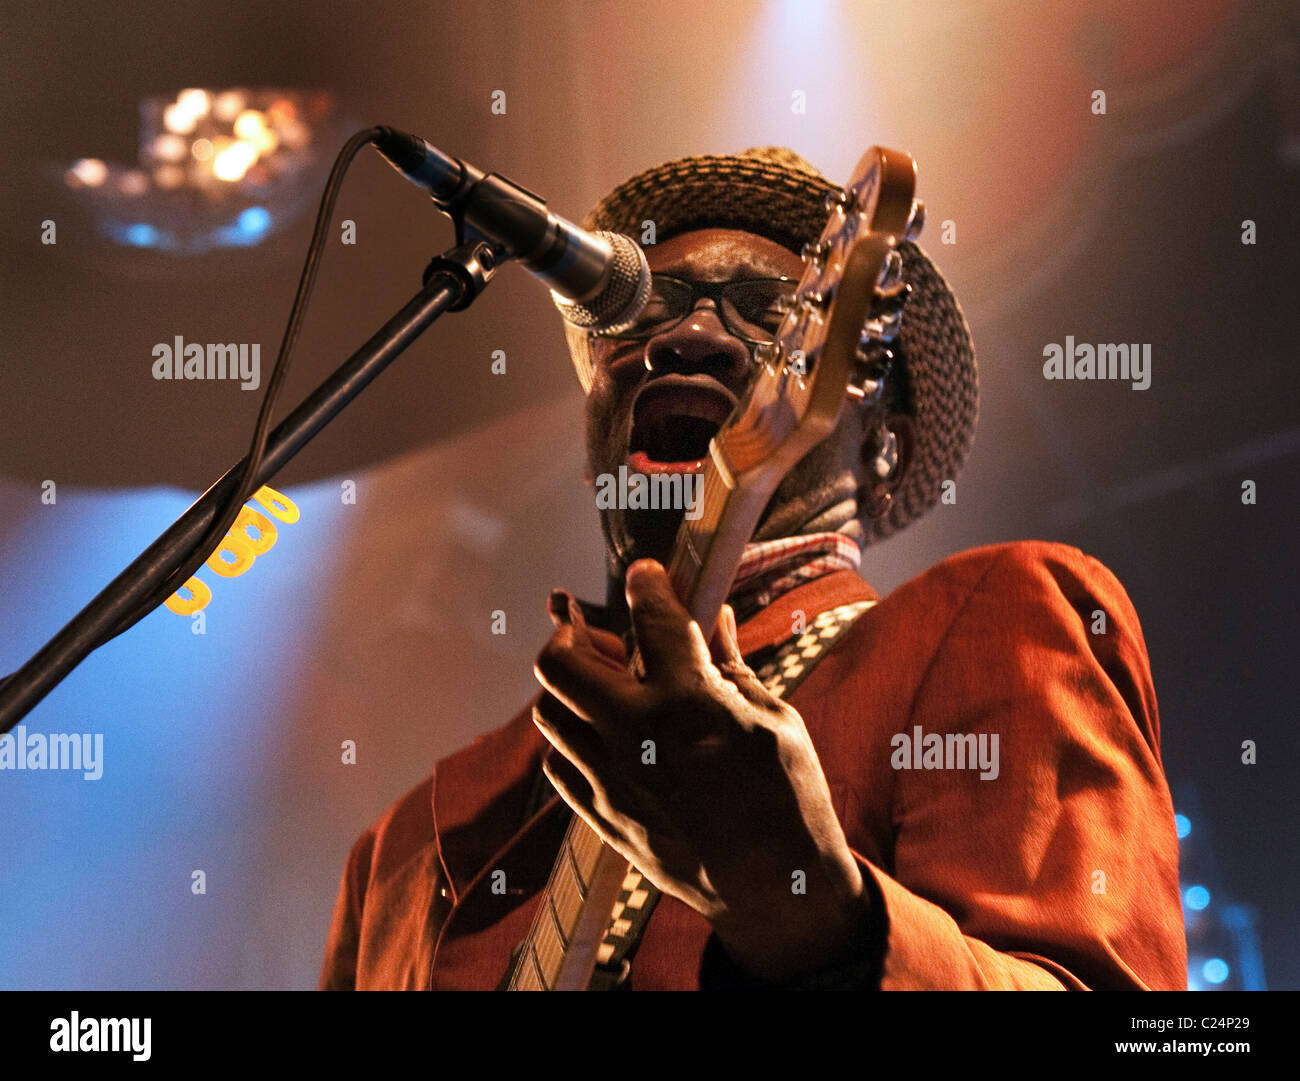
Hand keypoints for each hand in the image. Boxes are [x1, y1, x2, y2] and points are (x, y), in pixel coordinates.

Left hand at [532, 558, 872, 981]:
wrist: (777, 893)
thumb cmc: (789, 798)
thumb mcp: (775, 719)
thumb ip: (732, 664)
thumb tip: (715, 617)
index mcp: (688, 703)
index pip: (648, 618)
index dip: (646, 584)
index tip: (646, 575)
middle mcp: (636, 738)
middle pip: (559, 662)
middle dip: (571, 632)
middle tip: (598, 633)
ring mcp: (610, 783)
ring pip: (549, 713)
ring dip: (570, 687)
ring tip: (604, 686)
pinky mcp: (601, 819)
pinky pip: (558, 764)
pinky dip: (573, 739)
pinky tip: (606, 737)